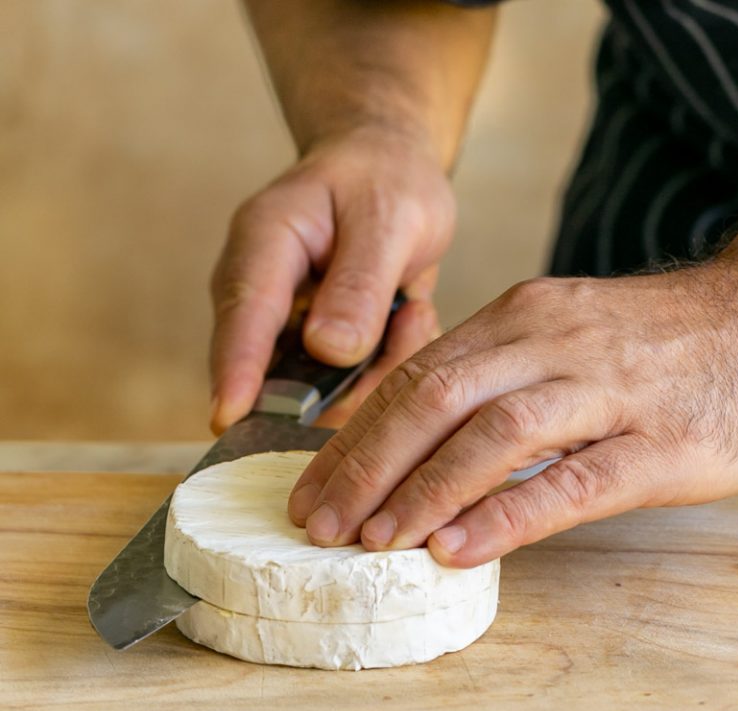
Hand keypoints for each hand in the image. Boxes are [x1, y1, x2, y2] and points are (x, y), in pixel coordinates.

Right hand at [208, 127, 452, 433]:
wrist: (387, 171)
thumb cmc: (382, 180)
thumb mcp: (387, 217)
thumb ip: (361, 283)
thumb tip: (328, 351)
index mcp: (264, 245)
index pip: (244, 315)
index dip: (235, 370)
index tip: (226, 418)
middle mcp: (260, 296)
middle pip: (277, 373)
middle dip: (349, 380)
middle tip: (414, 319)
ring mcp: (284, 331)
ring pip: (319, 392)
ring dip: (380, 369)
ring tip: (416, 307)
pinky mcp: (312, 355)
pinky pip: (346, 388)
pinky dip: (388, 367)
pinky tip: (411, 315)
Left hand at [286, 260, 737, 565]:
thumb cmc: (646, 347)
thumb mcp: (556, 339)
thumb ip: (489, 381)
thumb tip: (408, 444)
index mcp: (519, 320)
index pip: (414, 377)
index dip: (353, 437)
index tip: (310, 488)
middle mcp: (553, 344)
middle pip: (437, 399)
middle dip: (367, 466)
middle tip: (320, 524)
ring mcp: (609, 391)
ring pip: (496, 434)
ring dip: (424, 490)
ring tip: (374, 542)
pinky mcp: (660, 443)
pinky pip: (574, 481)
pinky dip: (508, 516)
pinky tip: (459, 548)